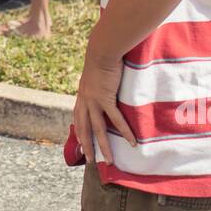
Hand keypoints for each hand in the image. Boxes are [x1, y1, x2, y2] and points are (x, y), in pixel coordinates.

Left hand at [72, 49, 135, 165]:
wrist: (102, 49)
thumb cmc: (102, 58)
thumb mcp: (95, 74)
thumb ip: (97, 83)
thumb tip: (104, 85)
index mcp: (82, 96)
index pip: (78, 119)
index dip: (79, 133)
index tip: (80, 145)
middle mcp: (85, 101)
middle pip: (84, 129)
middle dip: (86, 146)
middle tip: (90, 161)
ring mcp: (94, 101)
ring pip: (98, 129)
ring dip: (104, 146)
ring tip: (110, 161)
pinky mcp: (106, 98)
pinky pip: (116, 119)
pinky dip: (124, 131)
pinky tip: (131, 141)